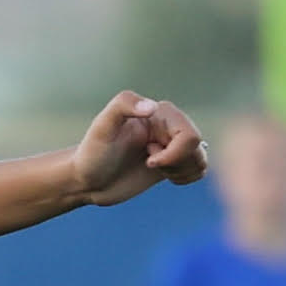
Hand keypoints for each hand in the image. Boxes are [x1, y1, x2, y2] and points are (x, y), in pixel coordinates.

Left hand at [72, 92, 207, 206]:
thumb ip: (124, 105)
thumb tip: (153, 106)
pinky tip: (164, 176)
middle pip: (198, 149)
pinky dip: (186, 177)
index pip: (190, 136)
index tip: (148, 161)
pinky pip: (198, 169)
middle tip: (148, 164)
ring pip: (201, 159)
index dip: (173, 154)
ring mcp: (171, 146)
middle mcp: (170, 127)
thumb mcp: (102, 127)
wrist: (84, 181)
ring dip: (181, 170)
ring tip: (153, 168)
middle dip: (176, 163)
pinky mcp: (170, 164)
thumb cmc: (91, 153)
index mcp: (161, 114)